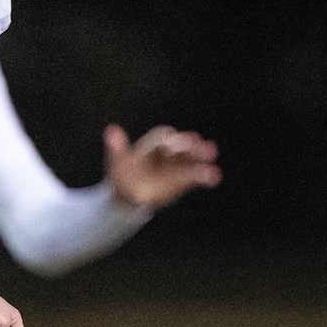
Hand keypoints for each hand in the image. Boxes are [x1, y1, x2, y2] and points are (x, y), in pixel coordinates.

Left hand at [104, 124, 221, 210]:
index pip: (163, 139)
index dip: (168, 140)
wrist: (128, 195)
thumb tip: (111, 130)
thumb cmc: (123, 175)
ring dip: (201, 158)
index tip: (172, 142)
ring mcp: (177, 167)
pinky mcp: (184, 180)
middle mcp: (167, 154)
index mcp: (152, 146)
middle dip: (190, 145)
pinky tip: (215, 177)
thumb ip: (117, 148)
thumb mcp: (117, 162)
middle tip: (199, 143)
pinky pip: (196, 176)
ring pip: (191, 160)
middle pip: (181, 147)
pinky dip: (205, 176)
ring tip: (212, 156)